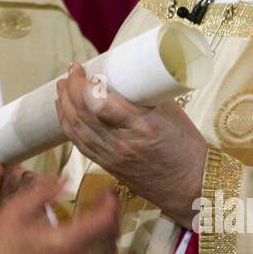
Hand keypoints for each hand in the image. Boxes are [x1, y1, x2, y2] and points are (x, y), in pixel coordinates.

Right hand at [0, 179, 119, 253]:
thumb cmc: (0, 249)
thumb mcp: (16, 211)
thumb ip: (43, 192)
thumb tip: (65, 179)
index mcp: (67, 242)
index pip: (105, 221)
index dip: (112, 204)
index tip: (109, 191)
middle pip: (111, 240)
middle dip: (113, 220)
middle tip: (106, 205)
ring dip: (104, 238)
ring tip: (95, 224)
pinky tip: (79, 247)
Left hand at [54, 63, 206, 227]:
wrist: (190, 186)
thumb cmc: (186, 147)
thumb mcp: (172, 113)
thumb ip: (146, 96)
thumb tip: (124, 74)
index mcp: (141, 126)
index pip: (99, 103)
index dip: (83, 83)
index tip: (82, 67)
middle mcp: (122, 143)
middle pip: (83, 114)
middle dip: (71, 88)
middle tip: (71, 71)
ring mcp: (112, 156)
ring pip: (76, 129)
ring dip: (64, 104)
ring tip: (62, 85)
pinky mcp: (107, 165)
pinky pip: (79, 143)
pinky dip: (68, 124)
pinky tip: (65, 111)